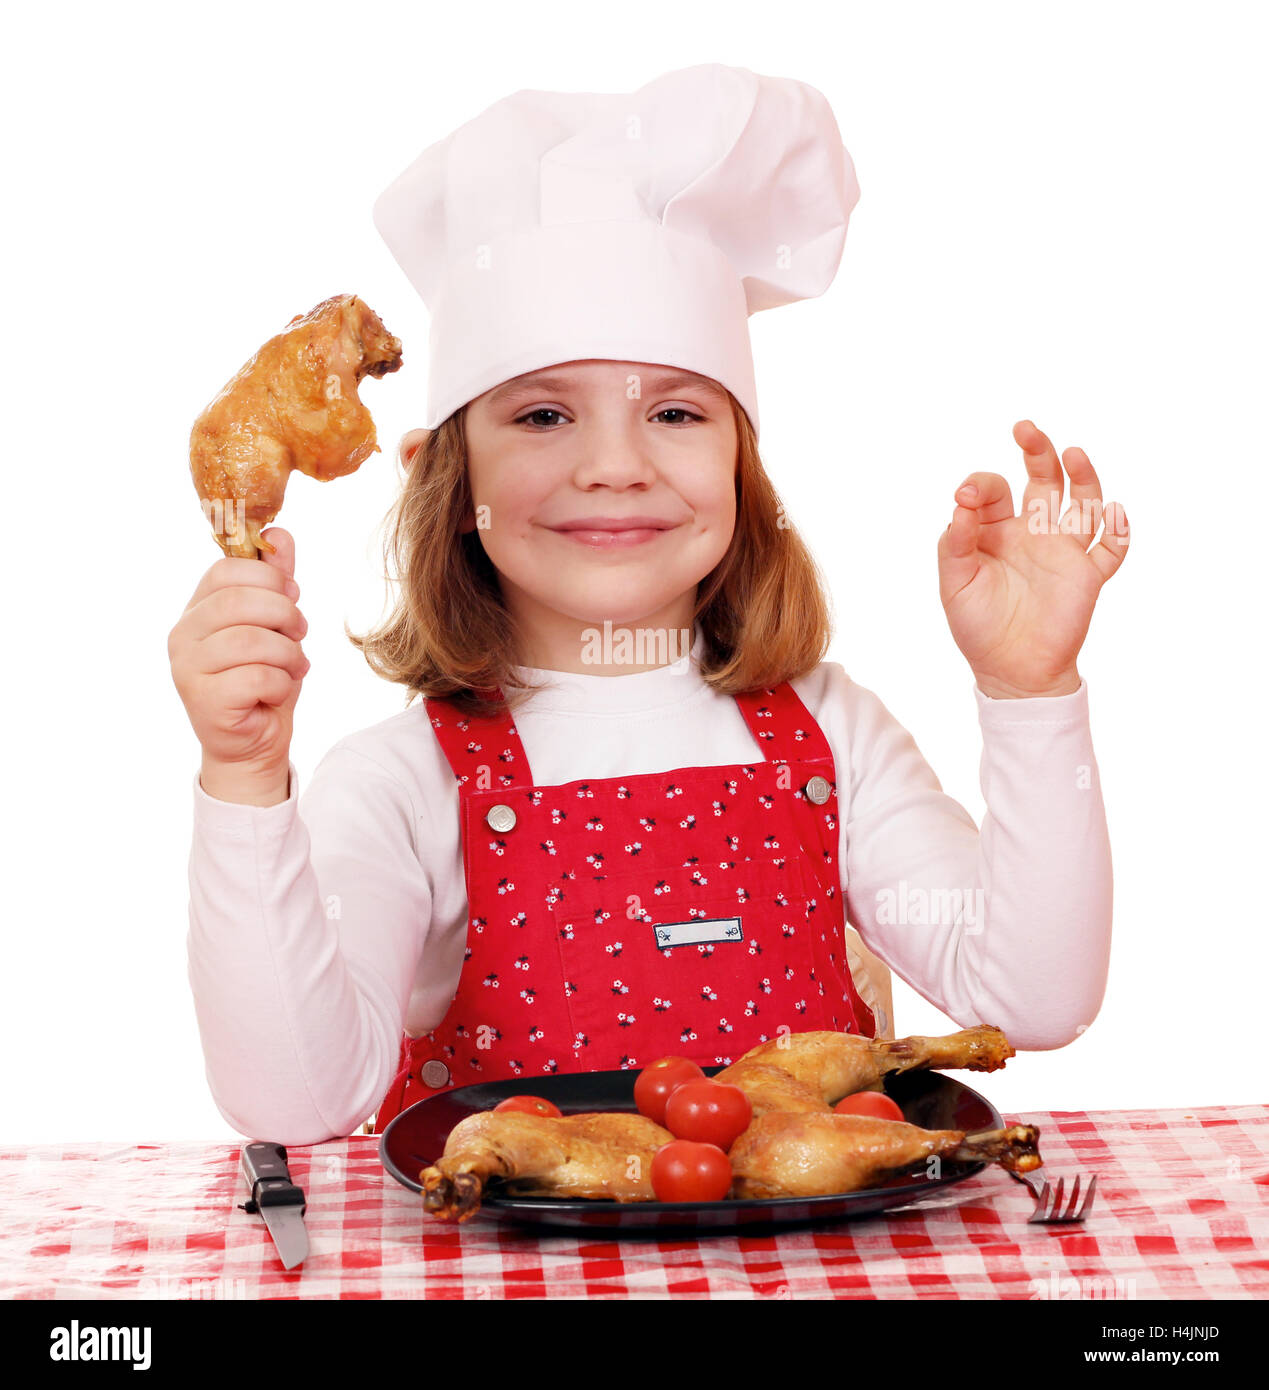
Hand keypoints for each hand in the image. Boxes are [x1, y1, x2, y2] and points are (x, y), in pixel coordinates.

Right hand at [168, 527, 308, 799]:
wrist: (252, 743)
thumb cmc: (262, 680)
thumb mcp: (276, 626)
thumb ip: (275, 582)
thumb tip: (279, 533)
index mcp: (197, 609)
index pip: (226, 569)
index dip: (269, 577)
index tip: (292, 596)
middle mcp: (183, 634)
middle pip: (239, 601)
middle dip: (285, 614)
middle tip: (299, 633)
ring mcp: (187, 668)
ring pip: (251, 640)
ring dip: (288, 654)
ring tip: (294, 666)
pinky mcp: (202, 700)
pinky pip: (255, 677)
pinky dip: (280, 683)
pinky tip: (278, 690)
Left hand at [936, 421, 1129, 697]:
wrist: (1011, 670)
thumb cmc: (978, 626)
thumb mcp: (954, 583)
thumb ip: (954, 543)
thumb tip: (960, 504)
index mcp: (996, 530)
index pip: (993, 490)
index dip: (980, 485)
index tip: (964, 497)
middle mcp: (1033, 532)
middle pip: (1044, 479)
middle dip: (1038, 451)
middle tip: (1025, 429)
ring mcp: (1063, 551)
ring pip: (1084, 502)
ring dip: (1083, 477)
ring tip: (1073, 454)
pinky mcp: (1087, 575)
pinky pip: (1111, 548)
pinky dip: (1119, 531)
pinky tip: (1114, 513)